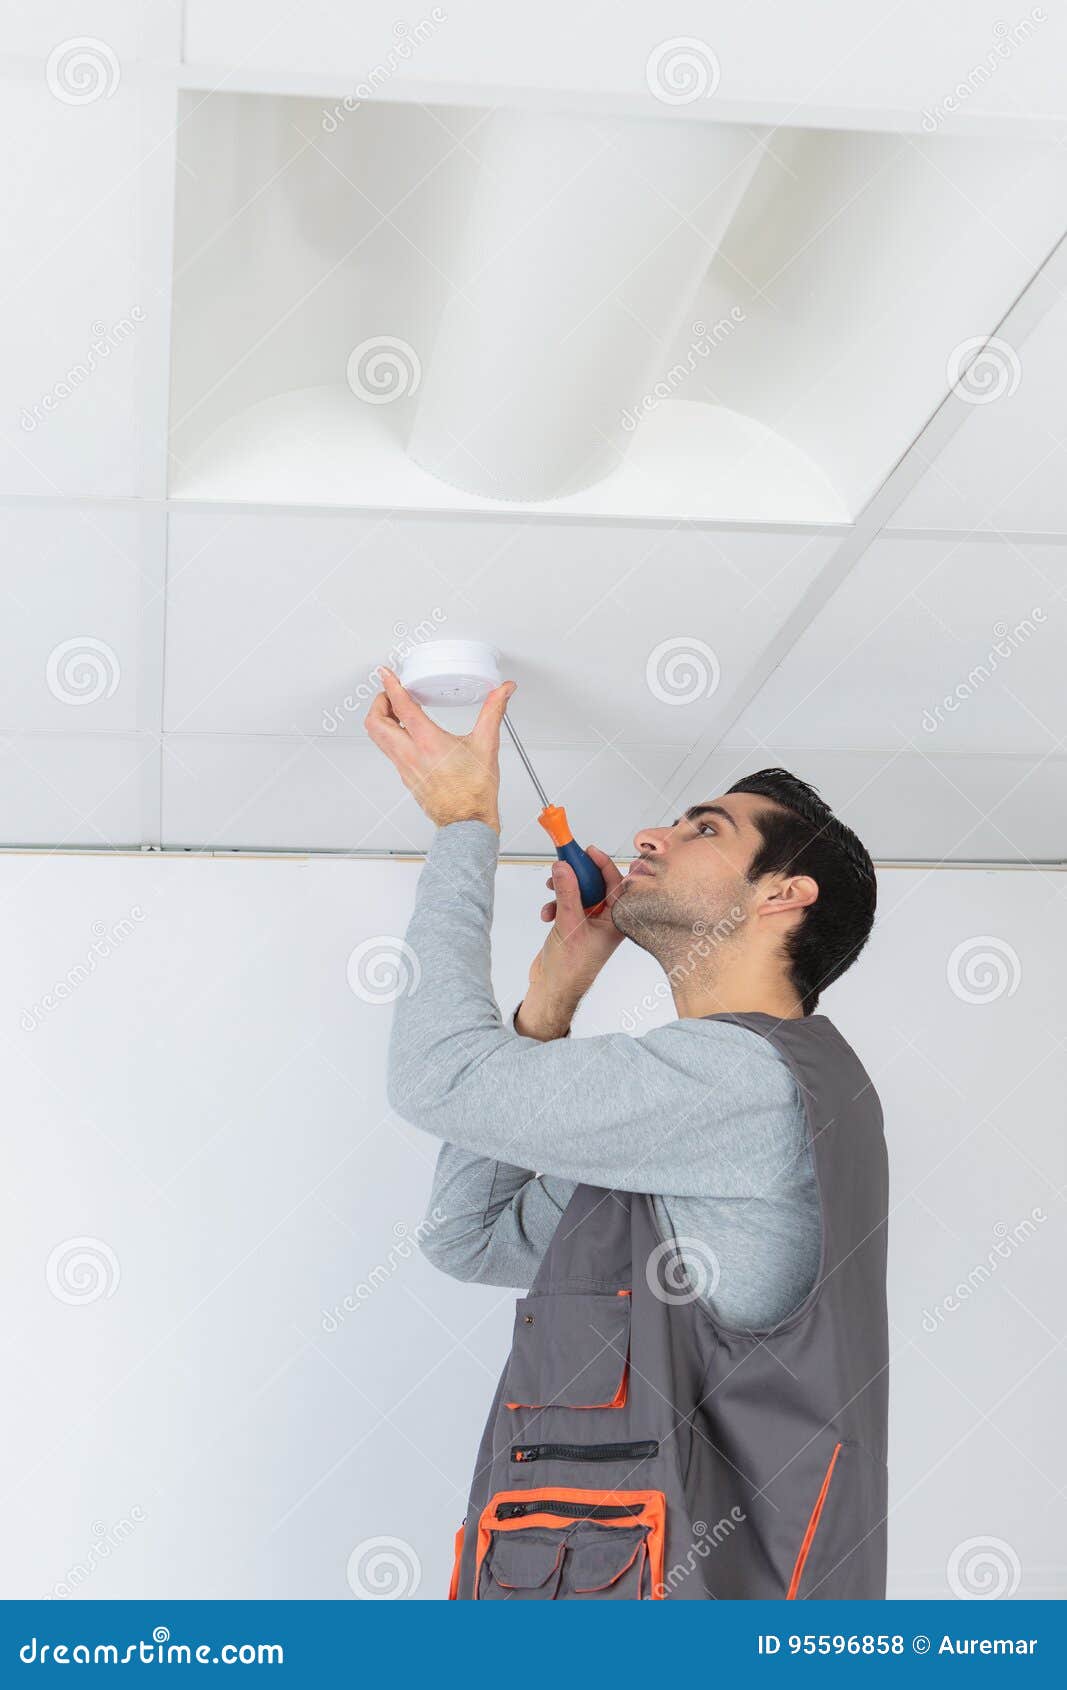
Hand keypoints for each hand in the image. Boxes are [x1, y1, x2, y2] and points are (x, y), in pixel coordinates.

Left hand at [365, 667, 515, 830]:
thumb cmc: (474, 793)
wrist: (467, 823)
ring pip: (378, 738)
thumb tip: (502, 691)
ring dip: (381, 720)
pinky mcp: (406, 777)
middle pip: (375, 722)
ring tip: (395, 710)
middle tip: (389, 694)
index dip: (391, 686)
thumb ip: (493, 712)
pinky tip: (406, 735)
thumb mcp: (486, 745)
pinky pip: (389, 752)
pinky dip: (390, 736)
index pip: (401, 706)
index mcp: (428, 743)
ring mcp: (404, 767)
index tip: (386, 674)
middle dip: (378, 702)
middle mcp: (410, 755)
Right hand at [516, 846, 624, 1039]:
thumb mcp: (569, 925)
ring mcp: (591, 923)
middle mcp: (607, 920)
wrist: (553, 990)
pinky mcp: (576, 925)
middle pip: (596, 884)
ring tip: (550, 889)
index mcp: (616, 921)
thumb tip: (564, 867)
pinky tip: (547, 913)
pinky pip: (568, 904)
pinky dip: (556, 904)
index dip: (603, 863)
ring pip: (580, 892)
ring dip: (563, 890)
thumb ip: (567, 893)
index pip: (616, 883)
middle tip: (563, 864)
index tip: (587, 850)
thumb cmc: (570, 969)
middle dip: (578, 875)